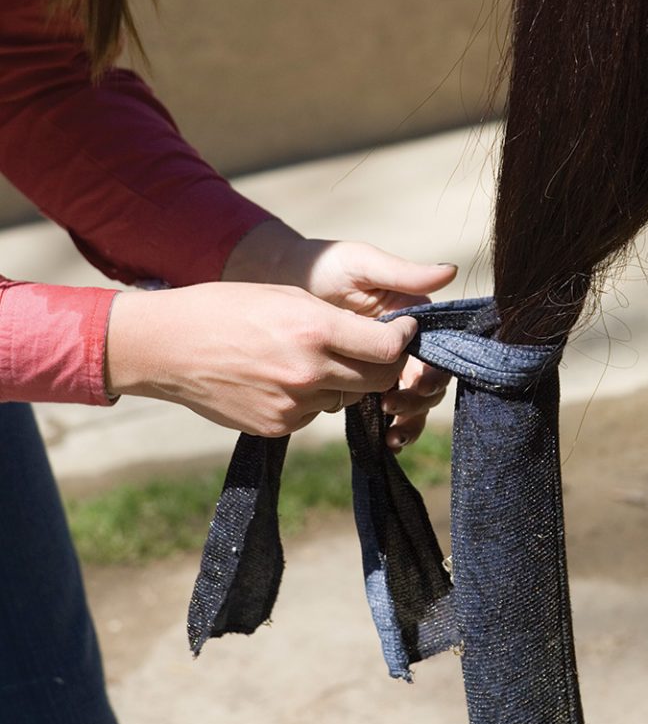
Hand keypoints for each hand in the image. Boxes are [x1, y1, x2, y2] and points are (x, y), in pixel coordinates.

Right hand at [222, 220, 456, 446]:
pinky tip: (280, 378)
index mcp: (314, 329)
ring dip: (344, 380)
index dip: (404, 338)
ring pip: (347, 397)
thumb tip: (380, 339)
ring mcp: (293, 405)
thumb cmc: (227, 309)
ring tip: (309, 358)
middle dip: (386, 363)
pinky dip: (311, 398)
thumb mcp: (287, 297)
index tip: (403, 331)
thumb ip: (336, 320)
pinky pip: (314, 414)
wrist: (167, 347)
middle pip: (379, 379)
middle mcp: (308, 372)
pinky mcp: (278, 427)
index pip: (389, 347)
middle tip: (376, 349)